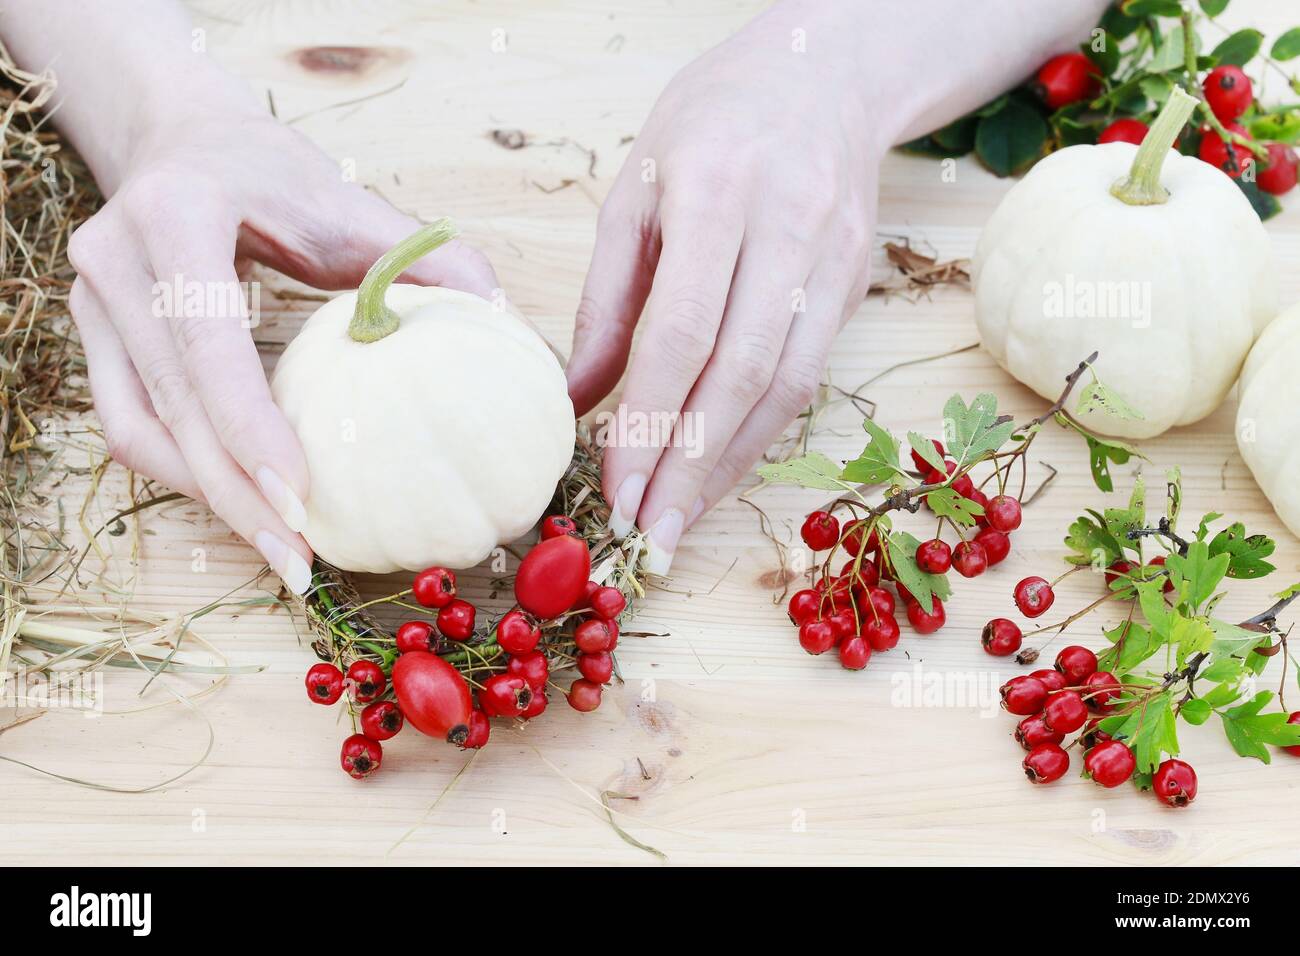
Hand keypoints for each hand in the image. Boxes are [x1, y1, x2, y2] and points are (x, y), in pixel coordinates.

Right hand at [68, 89, 496, 591]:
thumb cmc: (273, 173)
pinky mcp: (91, 335)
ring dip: (208, 500)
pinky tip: (247, 508)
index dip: (247, 425)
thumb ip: (424, 258)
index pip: (205, 340)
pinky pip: (130, 425)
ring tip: (280, 551)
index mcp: (175, 214)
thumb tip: (506, 319)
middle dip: (233, 495)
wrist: (179, 141)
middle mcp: (114, 260)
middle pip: (169, 406)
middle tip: (300, 558)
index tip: (300, 495)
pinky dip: (186, 475)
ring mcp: (91, 303)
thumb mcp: (350, 200)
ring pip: (138, 430)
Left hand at [565, 6, 888, 573]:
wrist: (828, 75)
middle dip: (691, 465)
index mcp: (717, 192)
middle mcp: (788, 229)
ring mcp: (835, 259)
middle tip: (650, 533)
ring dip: (730, 464)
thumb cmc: (713, 123)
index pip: (682, 332)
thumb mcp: (635, 189)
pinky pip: (809, 375)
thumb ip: (608, 298)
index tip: (615, 487)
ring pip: (787, 386)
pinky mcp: (857, 284)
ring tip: (681, 518)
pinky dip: (762, 431)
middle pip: (742, 373)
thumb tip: (578, 400)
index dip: (649, 419)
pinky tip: (720, 467)